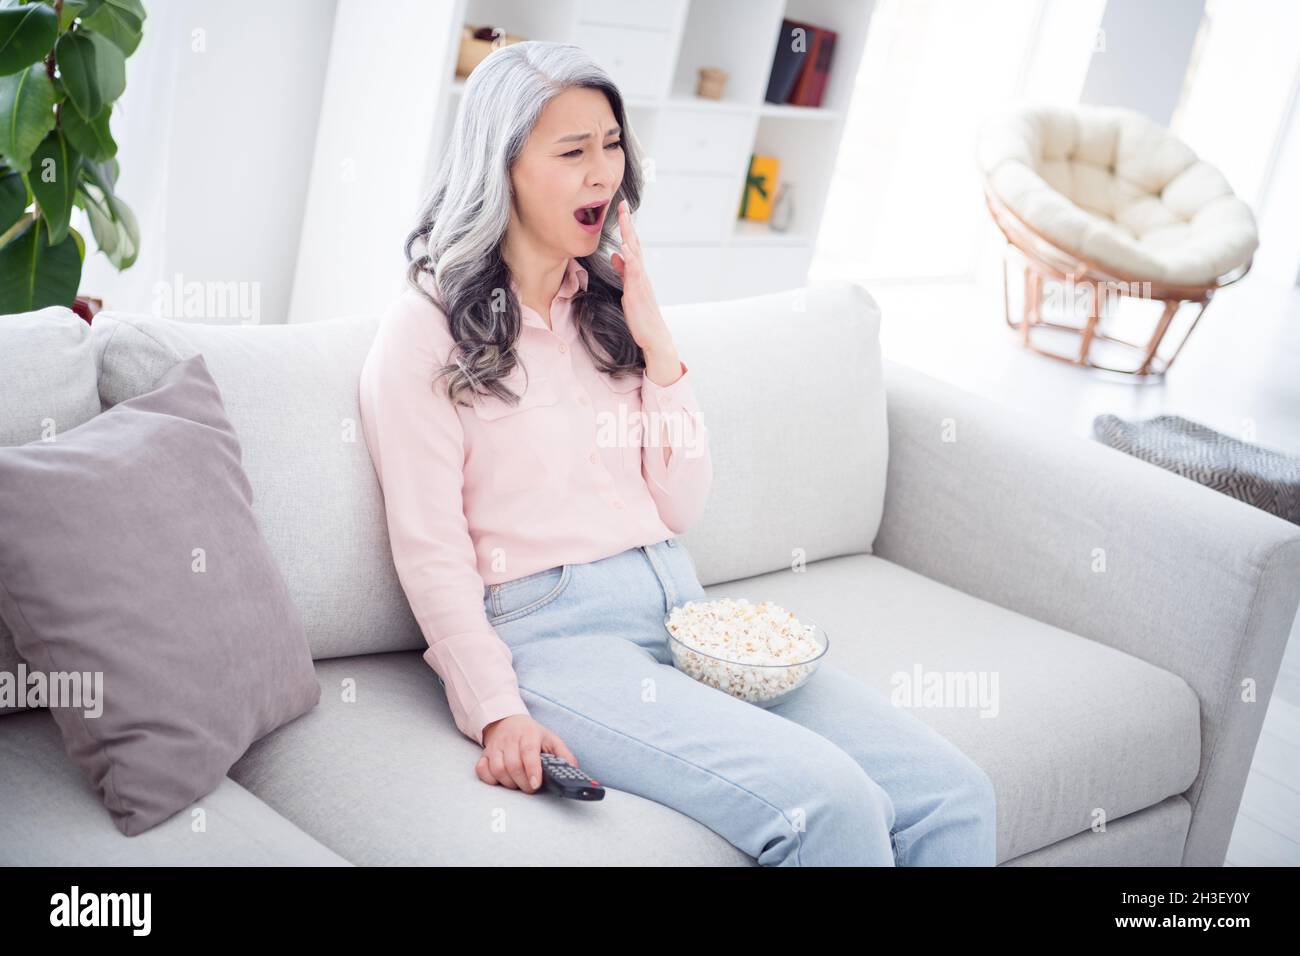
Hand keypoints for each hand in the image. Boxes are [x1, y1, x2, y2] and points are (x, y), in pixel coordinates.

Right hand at [476, 714, 579, 792]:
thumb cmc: (531, 734)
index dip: (532, 770)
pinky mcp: (484, 755)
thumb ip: (563, 755)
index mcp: (528, 735)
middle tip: (531, 787)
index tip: (536, 784)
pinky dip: (490, 779)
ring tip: (518, 783)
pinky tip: (501, 779)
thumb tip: (573, 770)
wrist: (506, 721)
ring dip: (509, 783)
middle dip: (523, 782)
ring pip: (498, 770)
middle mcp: (510, 740)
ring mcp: (495, 747)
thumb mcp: (550, 739)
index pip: (529, 753)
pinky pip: (482, 770)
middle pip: (513, 766)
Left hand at [611, 199, 671, 355]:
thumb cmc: (641, 315)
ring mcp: (641, 282)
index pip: (631, 245)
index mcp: (638, 273)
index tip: (620, 210)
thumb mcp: (628, 289)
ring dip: (629, 234)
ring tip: (624, 217)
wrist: (654, 336)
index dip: (626, 227)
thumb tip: (615, 256)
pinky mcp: (637, 292)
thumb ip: (623, 272)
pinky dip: (630, 258)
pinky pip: (634, 272)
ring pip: (635, 253)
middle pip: (634, 243)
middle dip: (628, 223)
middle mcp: (641, 273)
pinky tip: (624, 247)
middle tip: (622, 204)